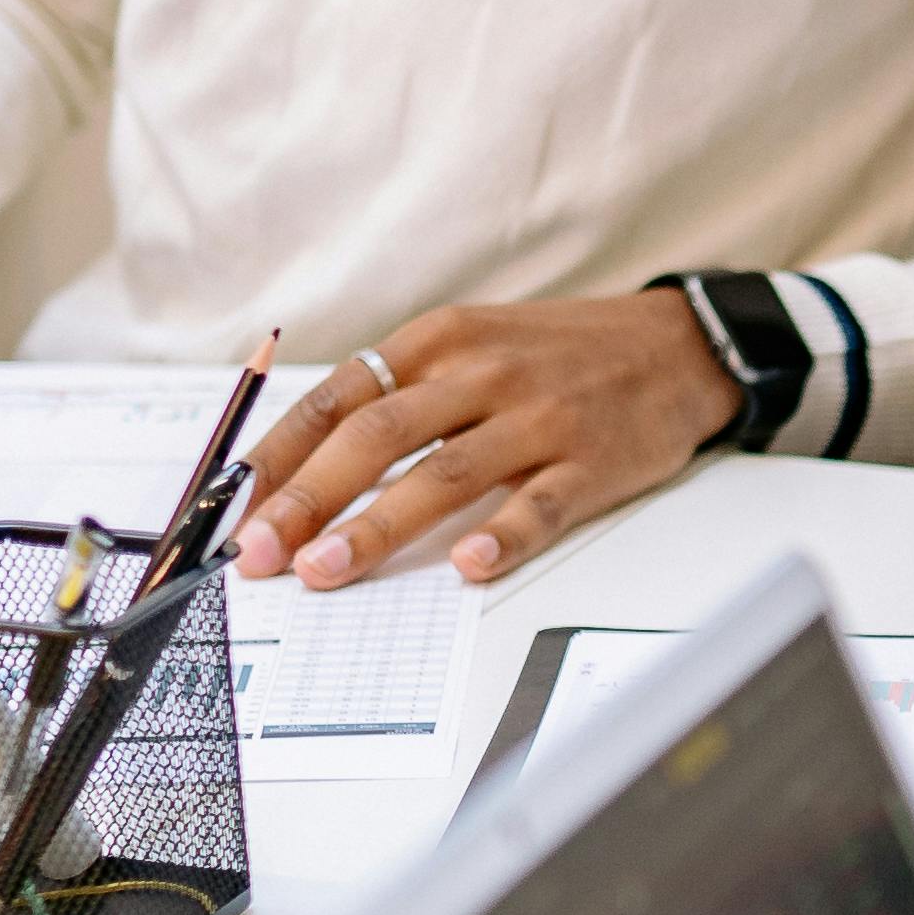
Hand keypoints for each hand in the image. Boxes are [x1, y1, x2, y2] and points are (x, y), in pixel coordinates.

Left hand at [231, 288, 736, 592]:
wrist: (679, 344)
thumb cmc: (559, 356)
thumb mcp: (472, 345)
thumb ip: (400, 394)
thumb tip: (306, 468)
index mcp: (439, 342)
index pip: (338, 400)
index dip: (279, 459)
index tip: (234, 511)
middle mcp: (481, 374)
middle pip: (377, 437)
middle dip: (307, 500)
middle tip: (263, 556)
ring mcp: (538, 419)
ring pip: (444, 474)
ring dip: (377, 526)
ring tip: (327, 572)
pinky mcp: (590, 462)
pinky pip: (539, 504)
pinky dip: (502, 537)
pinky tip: (469, 568)